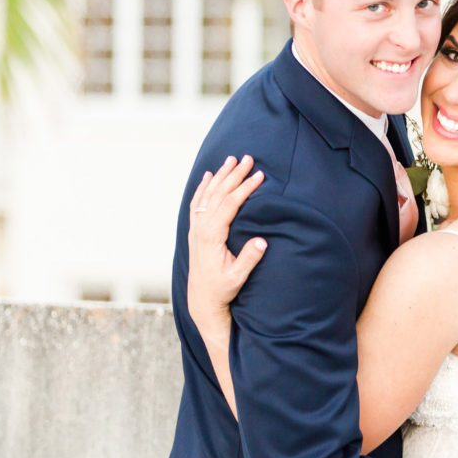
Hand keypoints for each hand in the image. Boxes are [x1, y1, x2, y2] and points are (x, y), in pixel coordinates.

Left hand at [187, 155, 267, 328]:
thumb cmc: (222, 288)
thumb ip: (249, 259)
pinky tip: (208, 176)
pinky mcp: (195, 230)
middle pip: (218, 194)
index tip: (259, 176)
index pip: (229, 205)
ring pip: (207, 195)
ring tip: (231, 159)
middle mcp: (201, 229)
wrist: (202, 299)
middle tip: (248, 159)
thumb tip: (262, 242)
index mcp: (211, 236)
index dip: (244, 188)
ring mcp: (196, 228)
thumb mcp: (238, 277)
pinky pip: (197, 202)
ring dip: (220, 176)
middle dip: (234, 175)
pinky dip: (202, 187)